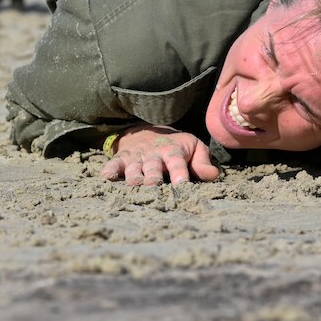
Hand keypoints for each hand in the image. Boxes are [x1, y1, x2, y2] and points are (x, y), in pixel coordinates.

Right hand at [100, 125, 221, 185]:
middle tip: (154, 188)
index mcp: (173, 151)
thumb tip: (214, 175)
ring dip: (133, 178)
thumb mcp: (194, 148)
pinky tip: (106, 178)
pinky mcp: (122, 159)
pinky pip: (114, 164)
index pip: (177, 162)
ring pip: (134, 169)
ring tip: (133, 188)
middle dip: (153, 178)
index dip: (179, 173)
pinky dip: (109, 170)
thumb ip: (202, 162)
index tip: (181, 186)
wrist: (147, 132)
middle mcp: (153, 154)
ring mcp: (136, 157)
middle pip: (153, 167)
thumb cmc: (176, 146)